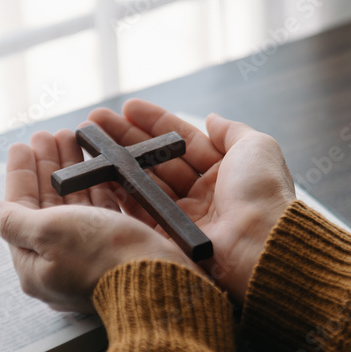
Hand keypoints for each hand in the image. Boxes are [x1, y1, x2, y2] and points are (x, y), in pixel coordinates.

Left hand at [0, 130, 201, 313]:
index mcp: (34, 266)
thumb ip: (15, 221)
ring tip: (73, 139)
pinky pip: (101, 213)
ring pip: (75, 206)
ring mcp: (89, 257)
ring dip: (72, 172)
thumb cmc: (99, 258)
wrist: (156, 280)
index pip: (19, 212)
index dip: (21, 175)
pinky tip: (98, 166)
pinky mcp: (116, 250)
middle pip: (47, 206)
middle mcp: (59, 263)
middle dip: (48, 167)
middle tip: (50, 134)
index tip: (23, 144)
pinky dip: (97, 186)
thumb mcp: (48, 233)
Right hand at [88, 99, 295, 303]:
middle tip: (95, 122)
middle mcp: (203, 193)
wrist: (260, 243)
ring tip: (88, 142)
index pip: (182, 140)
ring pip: (144, 182)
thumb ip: (232, 131)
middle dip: (126, 139)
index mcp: (224, 170)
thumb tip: (212, 118)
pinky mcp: (169, 238)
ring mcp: (185, 216)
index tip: (127, 108)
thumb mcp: (257, 147)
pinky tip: (97, 173)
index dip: (155, 123)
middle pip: (158, 160)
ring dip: (116, 162)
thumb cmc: (262, 192)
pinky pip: (139, 211)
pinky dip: (118, 192)